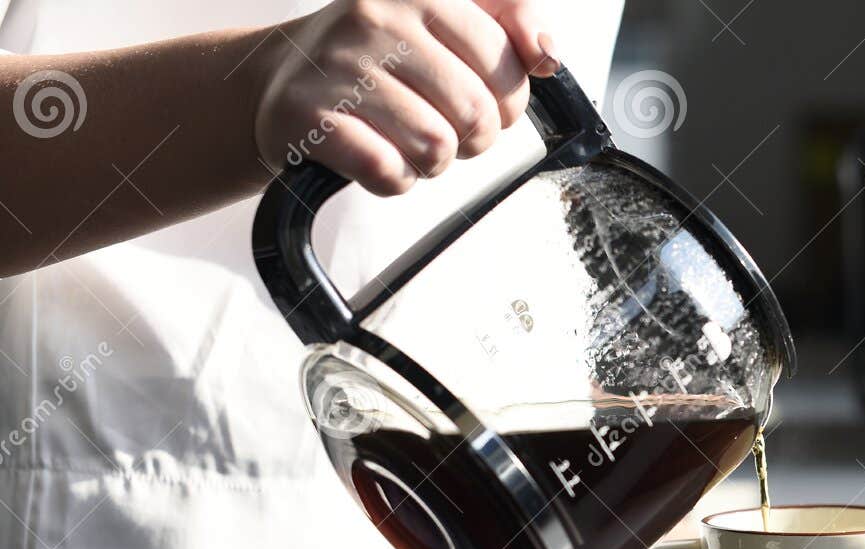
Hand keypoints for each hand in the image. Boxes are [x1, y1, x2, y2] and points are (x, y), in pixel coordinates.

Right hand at [254, 0, 558, 194]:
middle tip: (443, 128)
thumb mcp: (444, 22)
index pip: (504, 61)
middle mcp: (377, 17)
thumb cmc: (378, 58)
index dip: (506, 99)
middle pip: (476, 112)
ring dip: (430, 163)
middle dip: (472, 138)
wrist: (281, 79)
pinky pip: (389, 172)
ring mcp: (340, 66)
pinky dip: (393, 180)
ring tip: (404, 140)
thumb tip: (547, 54)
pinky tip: (376, 156)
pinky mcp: (310, 115)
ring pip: (436, 147)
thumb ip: (509, 24)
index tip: (481, 98)